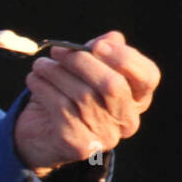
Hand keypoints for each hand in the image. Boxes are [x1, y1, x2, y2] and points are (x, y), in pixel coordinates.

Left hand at [13, 30, 160, 174]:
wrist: (41, 135)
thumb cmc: (68, 94)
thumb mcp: (86, 70)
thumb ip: (101, 53)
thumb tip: (112, 38)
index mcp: (137, 99)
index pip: (147, 76)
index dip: (125, 58)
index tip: (97, 44)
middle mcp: (127, 121)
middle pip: (113, 86)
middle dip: (83, 63)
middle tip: (58, 51)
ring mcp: (104, 136)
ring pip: (82, 94)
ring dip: (56, 73)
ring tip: (40, 65)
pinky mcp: (78, 144)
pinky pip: (61, 108)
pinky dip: (44, 88)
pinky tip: (34, 80)